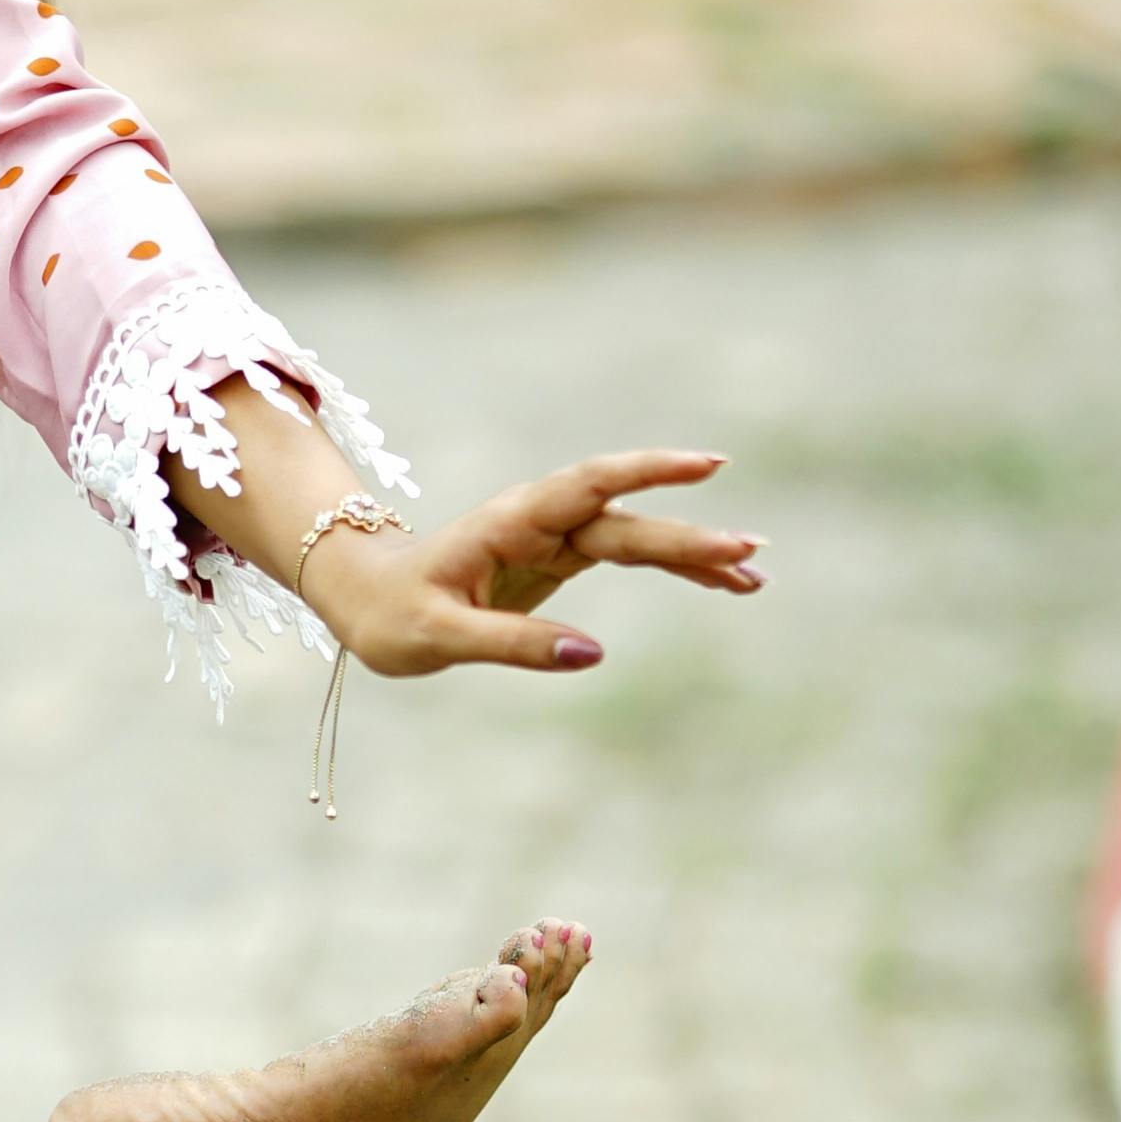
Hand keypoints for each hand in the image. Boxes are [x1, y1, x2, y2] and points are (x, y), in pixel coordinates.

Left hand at [301, 448, 762, 680]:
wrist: (365, 599)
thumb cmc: (392, 613)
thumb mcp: (440, 636)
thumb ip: (513, 644)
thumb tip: (595, 655)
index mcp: (511, 522)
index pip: (590, 486)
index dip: (647, 471)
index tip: (706, 466)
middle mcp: (540, 520)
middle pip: (626, 521)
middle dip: (689, 538)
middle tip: (750, 556)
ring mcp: (555, 539)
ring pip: (637, 537)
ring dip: (693, 554)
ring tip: (754, 576)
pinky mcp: (561, 561)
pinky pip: (629, 558)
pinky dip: (673, 569)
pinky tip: (721, 584)